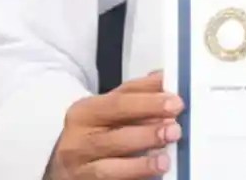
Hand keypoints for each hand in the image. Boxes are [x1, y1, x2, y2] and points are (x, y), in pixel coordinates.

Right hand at [45, 71, 184, 179]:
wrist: (70, 162)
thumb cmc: (96, 130)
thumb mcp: (111, 106)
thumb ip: (138, 91)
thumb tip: (166, 76)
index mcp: (85, 112)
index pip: (117, 104)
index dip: (148, 104)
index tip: (176, 103)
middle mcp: (77, 142)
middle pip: (113, 138)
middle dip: (146, 134)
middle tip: (174, 130)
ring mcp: (80, 169)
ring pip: (108, 168)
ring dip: (140, 164)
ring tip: (165, 160)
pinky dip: (133, 179)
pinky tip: (152, 177)